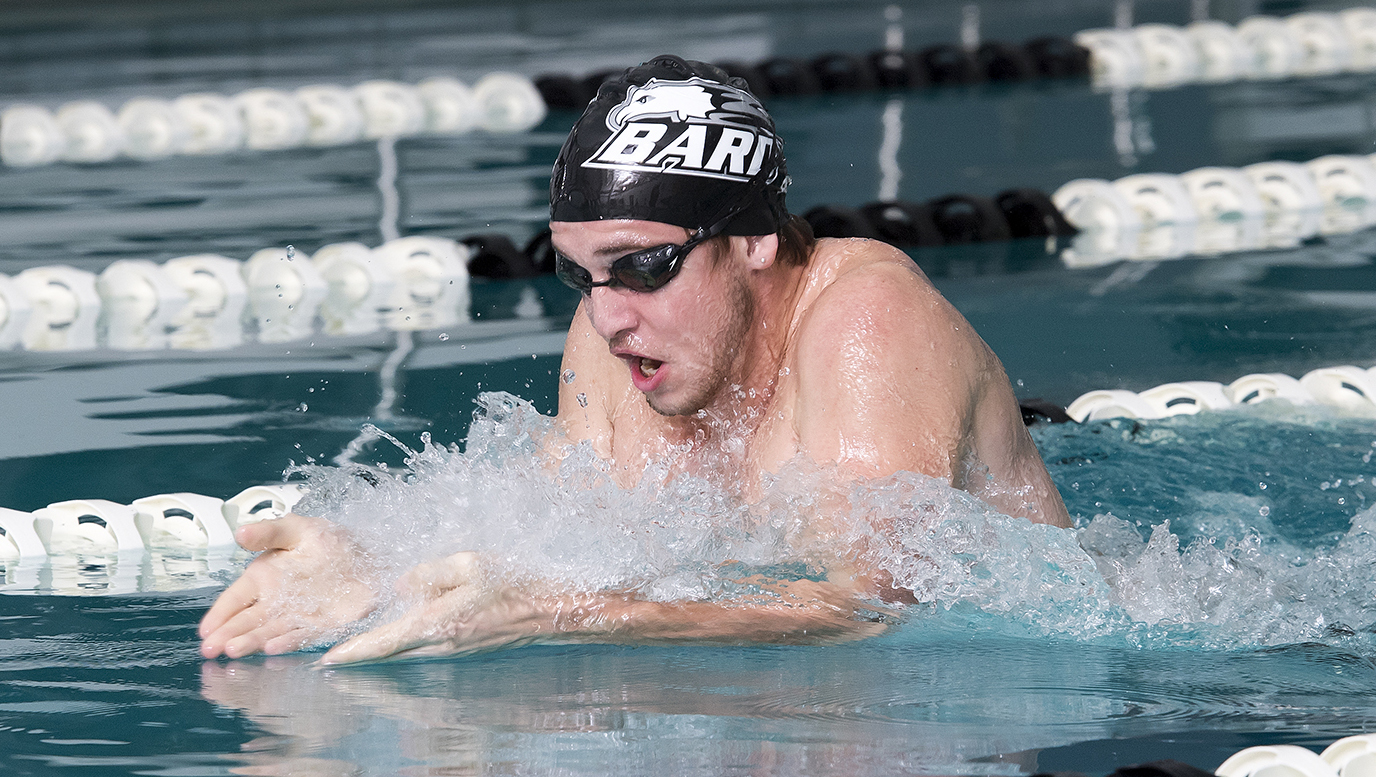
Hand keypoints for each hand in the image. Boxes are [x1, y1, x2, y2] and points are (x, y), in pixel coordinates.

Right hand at [199, 513, 376, 659]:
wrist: (371, 555)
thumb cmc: (331, 541)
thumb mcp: (299, 530)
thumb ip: (269, 532)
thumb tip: (240, 533)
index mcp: (265, 576)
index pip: (235, 598)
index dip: (219, 614)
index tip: (205, 630)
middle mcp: (277, 600)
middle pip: (246, 620)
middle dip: (227, 634)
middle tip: (210, 650)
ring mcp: (298, 615)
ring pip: (269, 631)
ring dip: (252, 642)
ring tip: (234, 651)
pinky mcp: (322, 625)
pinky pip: (301, 635)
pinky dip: (288, 642)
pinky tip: (273, 648)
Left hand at [318, 552, 550, 664]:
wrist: (547, 610)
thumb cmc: (512, 584)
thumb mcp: (468, 564)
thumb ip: (429, 573)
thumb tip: (400, 585)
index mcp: (438, 623)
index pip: (386, 642)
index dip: (354, 652)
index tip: (328, 658)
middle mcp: (441, 645)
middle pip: (389, 656)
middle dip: (360, 656)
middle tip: (329, 655)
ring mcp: (452, 652)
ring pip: (405, 656)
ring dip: (379, 652)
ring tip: (354, 646)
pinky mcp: (461, 651)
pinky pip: (422, 652)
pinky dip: (401, 648)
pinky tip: (395, 637)